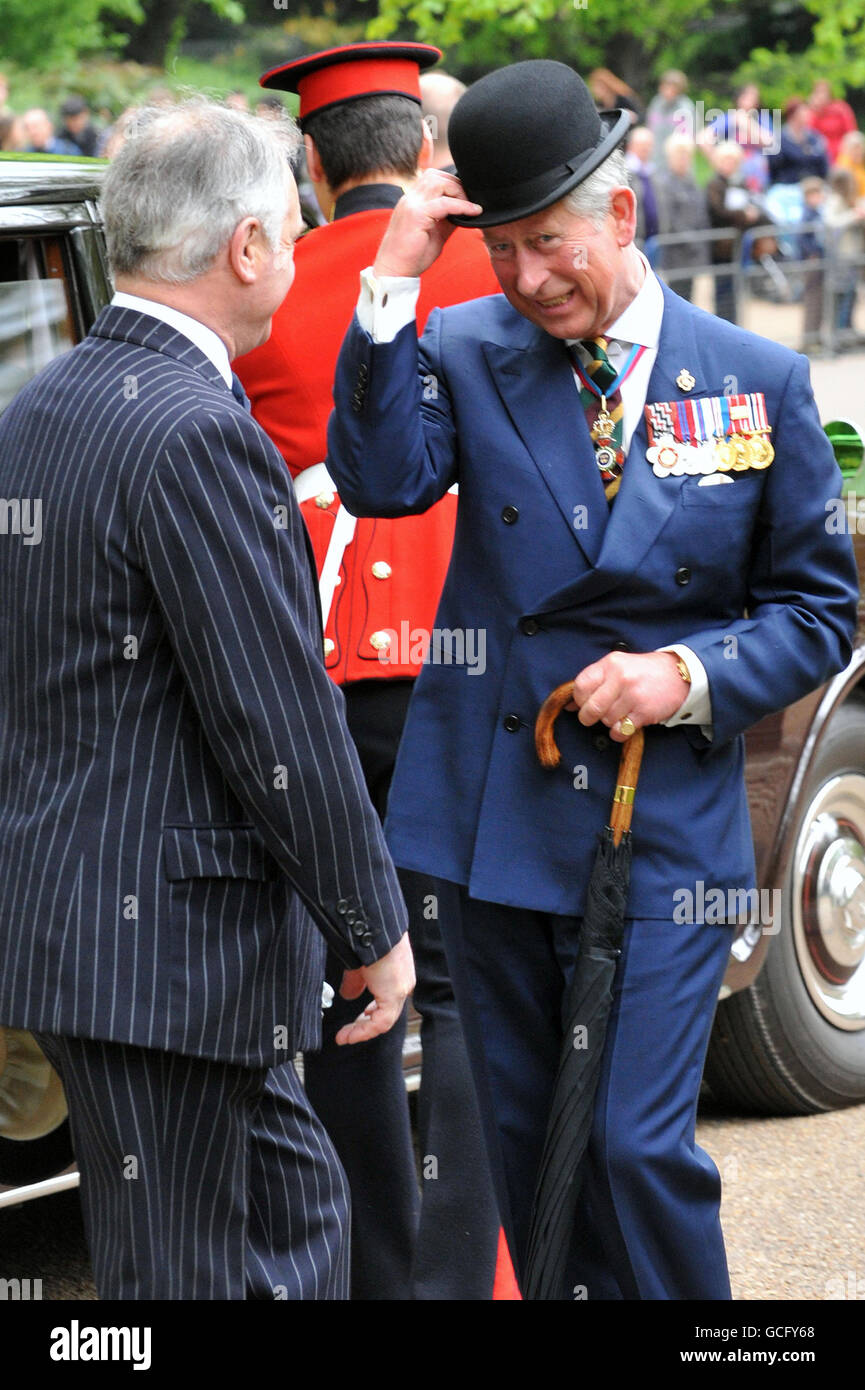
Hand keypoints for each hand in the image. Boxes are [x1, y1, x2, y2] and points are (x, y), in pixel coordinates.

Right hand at [335, 931, 414, 1044]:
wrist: (372, 927)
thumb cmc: (366, 937)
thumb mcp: (359, 963)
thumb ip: (355, 981)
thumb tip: (348, 995)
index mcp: (396, 974)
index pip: (386, 1002)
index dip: (369, 1014)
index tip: (355, 1021)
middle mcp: (402, 983)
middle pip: (386, 1014)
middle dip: (364, 1025)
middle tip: (348, 1033)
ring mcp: (400, 989)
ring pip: (384, 1021)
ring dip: (361, 1031)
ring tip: (345, 1037)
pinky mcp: (394, 994)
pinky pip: (381, 1022)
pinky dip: (364, 1031)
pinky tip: (350, 1034)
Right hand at [373, 169, 482, 277]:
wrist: (395, 271)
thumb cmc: (413, 255)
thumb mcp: (436, 232)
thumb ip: (448, 218)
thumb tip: (467, 210)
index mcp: (412, 200)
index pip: (431, 176)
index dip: (451, 181)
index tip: (466, 196)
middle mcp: (410, 198)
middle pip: (435, 175)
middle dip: (456, 184)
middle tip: (470, 201)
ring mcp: (411, 205)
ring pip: (438, 182)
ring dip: (458, 191)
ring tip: (469, 206)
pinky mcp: (416, 215)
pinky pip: (444, 203)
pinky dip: (461, 206)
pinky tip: (472, 212)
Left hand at [571, 650, 689, 741]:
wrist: (679, 675)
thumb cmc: (645, 672)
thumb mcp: (619, 666)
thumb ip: (595, 681)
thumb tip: (570, 704)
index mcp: (610, 664)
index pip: (581, 686)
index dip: (579, 699)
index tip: (585, 702)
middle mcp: (620, 678)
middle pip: (590, 708)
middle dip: (589, 716)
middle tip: (595, 715)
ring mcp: (633, 696)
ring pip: (606, 720)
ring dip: (610, 722)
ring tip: (621, 712)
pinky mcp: (644, 712)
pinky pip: (620, 730)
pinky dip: (620, 732)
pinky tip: (627, 723)